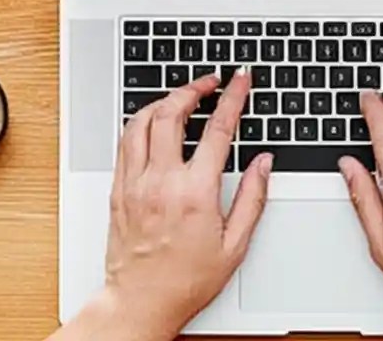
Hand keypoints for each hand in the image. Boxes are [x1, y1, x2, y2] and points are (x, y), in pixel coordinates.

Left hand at [51, 70, 271, 340]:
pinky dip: (140, 122)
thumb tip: (263, 163)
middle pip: (172, 112)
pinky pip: (124, 143)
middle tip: (210, 81)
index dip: (233, 97)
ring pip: (141, 121)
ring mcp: (135, 184)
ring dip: (163, 100)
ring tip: (181, 96)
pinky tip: (152, 121)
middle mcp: (161, 182)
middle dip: (193, 87)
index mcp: (195, 193)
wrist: (141, 302)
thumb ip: (252, 198)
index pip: (217, 129)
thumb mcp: (235, 244)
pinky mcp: (118, 190)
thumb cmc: (186, 281)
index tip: (241, 80)